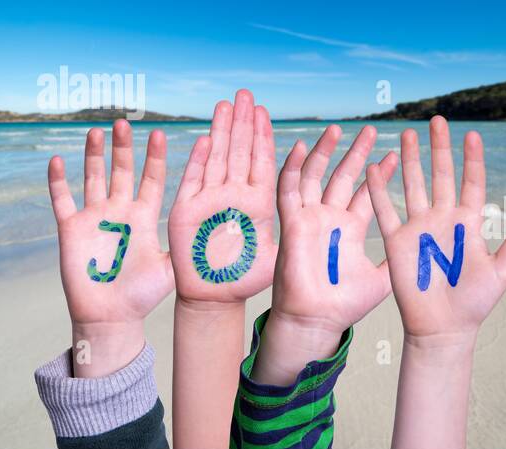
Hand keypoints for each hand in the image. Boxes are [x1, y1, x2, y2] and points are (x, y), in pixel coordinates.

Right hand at [47, 120, 172, 376]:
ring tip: (97, 130)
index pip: (151, 179)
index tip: (160, 133)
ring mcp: (94, 218)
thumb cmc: (143, 295)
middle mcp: (120, 211)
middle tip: (125, 122)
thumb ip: (187, 246)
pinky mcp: (71, 229)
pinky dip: (58, 181)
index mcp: (145, 216)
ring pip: (93, 178)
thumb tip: (219, 233)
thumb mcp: (171, 267)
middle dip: (124, 147)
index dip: (155, 157)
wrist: (112, 316)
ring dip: (94, 155)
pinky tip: (59, 159)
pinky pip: (63, 200)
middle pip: (122, 171)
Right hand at [168, 89, 277, 305]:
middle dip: (242, 122)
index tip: (264, 111)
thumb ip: (291, 233)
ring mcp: (209, 200)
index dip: (261, 135)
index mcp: (256, 202)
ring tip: (226, 104)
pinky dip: (198, 161)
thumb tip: (319, 218)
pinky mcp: (186, 212)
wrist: (214, 298)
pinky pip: (193, 181)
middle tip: (246, 93)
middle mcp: (233, 196)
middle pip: (238, 152)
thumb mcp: (275, 253)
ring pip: (216, 159)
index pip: (260, 161)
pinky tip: (204, 139)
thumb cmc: (245, 279)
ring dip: (221, 132)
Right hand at [252, 124, 398, 384]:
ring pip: (317, 175)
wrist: (316, 322)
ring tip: (337, 129)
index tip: (399, 153)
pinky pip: (289, 190)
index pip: (370, 193)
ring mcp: (311, 219)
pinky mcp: (293, 224)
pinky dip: (292, 168)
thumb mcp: (386, 279)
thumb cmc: (347, 306)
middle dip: (357, 153)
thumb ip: (403, 260)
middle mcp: (331, 219)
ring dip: (325, 152)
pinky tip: (298, 147)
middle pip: (345, 176)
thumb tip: (433, 250)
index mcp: (353, 229)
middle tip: (371, 129)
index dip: (382, 173)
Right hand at [368, 116, 505, 448]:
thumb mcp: (501, 273)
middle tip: (436, 120)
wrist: (443, 329)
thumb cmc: (474, 304)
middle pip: (441, 175)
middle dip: (438, 148)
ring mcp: (419, 228)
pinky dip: (380, 190)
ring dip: (409, 160)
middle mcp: (443, 219)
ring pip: (413, 184)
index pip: (471, 183)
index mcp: (468, 223)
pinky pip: (386, 210)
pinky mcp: (397, 242)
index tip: (473, 135)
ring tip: (407, 133)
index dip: (472, 160)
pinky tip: (374, 168)